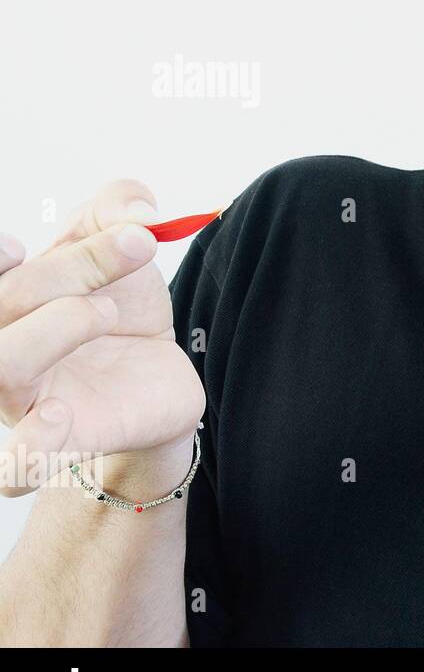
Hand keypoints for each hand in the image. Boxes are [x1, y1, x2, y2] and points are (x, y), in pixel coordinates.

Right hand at [0, 179, 206, 495]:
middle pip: (6, 300)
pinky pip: (16, 464)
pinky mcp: (62, 440)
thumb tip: (141, 211)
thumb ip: (122, 207)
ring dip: (61, 325)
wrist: (159, 372)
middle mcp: (3, 346)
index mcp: (6, 295)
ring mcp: (23, 398)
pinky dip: (27, 446)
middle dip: (73, 266)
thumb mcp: (125, 244)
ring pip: (4, 366)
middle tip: (134, 247)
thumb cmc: (122, 309)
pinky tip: (59, 412)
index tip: (18, 246)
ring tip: (106, 313)